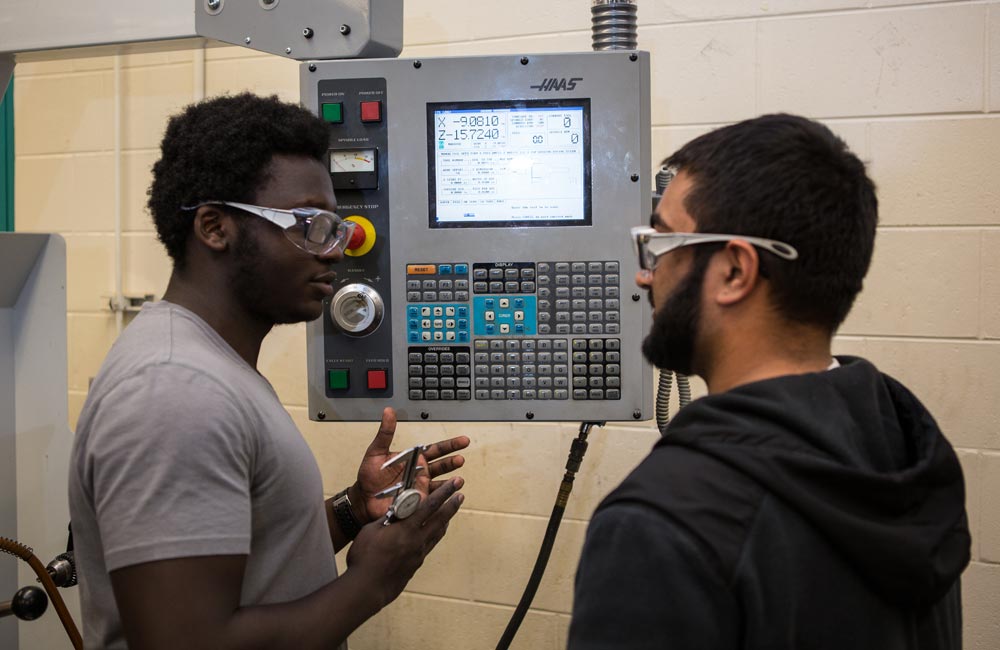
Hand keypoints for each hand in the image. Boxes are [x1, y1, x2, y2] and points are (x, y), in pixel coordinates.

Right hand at [346, 476, 464, 607]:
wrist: (366, 589)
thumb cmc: (364, 558)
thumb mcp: (371, 530)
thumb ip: (387, 519)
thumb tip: (398, 510)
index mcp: (406, 529)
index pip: (430, 506)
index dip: (444, 493)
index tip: (455, 484)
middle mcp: (417, 541)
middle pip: (440, 519)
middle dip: (452, 505)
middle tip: (461, 495)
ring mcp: (418, 554)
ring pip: (437, 533)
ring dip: (445, 520)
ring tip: (450, 512)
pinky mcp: (415, 564)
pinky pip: (429, 545)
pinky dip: (435, 534)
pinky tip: (432, 533)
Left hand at [351, 407, 469, 522]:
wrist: (363, 499)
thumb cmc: (369, 476)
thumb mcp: (376, 451)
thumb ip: (386, 433)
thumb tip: (388, 412)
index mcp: (414, 458)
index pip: (435, 449)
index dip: (450, 445)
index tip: (463, 441)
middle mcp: (420, 472)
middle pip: (441, 466)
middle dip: (452, 462)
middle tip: (460, 459)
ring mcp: (420, 487)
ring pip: (440, 483)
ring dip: (450, 482)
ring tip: (458, 480)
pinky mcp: (417, 501)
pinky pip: (431, 499)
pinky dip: (441, 498)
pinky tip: (448, 496)